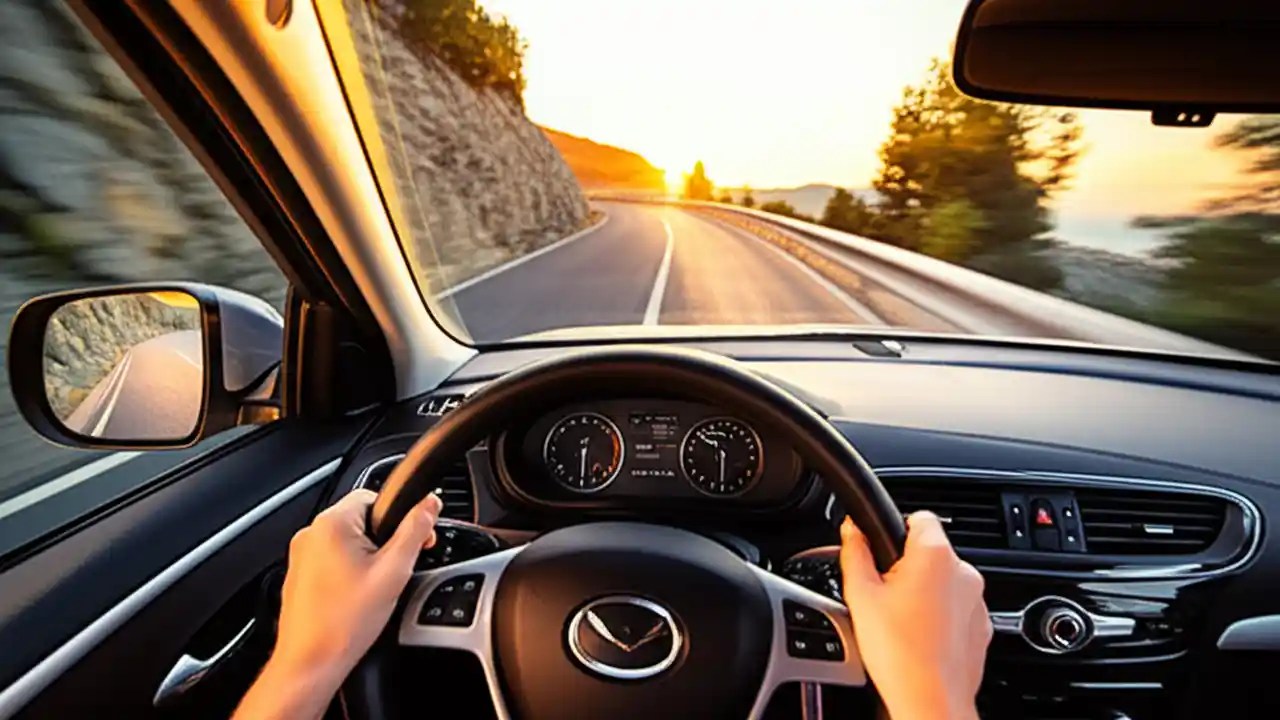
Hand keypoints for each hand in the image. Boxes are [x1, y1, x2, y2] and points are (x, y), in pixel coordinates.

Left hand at [234, 489, 439, 719]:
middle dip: (384, 541)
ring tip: (374, 589)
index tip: (413, 541)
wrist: (311, 662)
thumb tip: (429, 504)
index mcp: (332, 524)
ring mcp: (301, 555)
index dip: (400, 518)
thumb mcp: (394, 572)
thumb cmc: (345, 622)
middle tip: (395, 570)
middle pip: (362, 520)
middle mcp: (311, 534)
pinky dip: (349, 572)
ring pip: (348, 542)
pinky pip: (332, 560)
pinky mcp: (299, 575)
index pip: (376, 496)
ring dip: (367, 558)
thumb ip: (415, 531)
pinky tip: (357, 598)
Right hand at [839, 512, 990, 719]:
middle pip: (930, 552)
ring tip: (900, 622)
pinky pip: (956, 608)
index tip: (881, 552)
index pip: (919, 517)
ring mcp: (977, 601)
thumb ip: (855, 552)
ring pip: (943, 582)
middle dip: (906, 567)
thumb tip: (853, 529)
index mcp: (935, 555)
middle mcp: (963, 573)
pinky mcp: (981, 627)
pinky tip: (917, 637)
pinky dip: (939, 616)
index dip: (895, 530)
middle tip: (884, 595)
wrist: (930, 700)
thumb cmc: (899, 653)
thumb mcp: (860, 595)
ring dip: (924, 592)